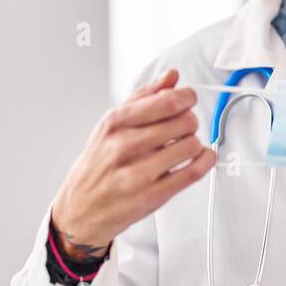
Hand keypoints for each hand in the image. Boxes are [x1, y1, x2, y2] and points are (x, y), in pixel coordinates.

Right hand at [51, 68, 214, 258]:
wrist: (80, 208)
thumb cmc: (99, 164)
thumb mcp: (112, 125)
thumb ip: (144, 97)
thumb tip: (171, 77)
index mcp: (115, 123)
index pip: (166, 101)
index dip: (186, 97)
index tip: (189, 99)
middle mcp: (124, 146)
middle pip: (183, 122)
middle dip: (190, 121)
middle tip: (185, 126)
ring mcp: (138, 173)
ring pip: (190, 146)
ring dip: (196, 143)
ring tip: (186, 145)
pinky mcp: (152, 196)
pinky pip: (192, 173)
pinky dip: (205, 162)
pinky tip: (201, 157)